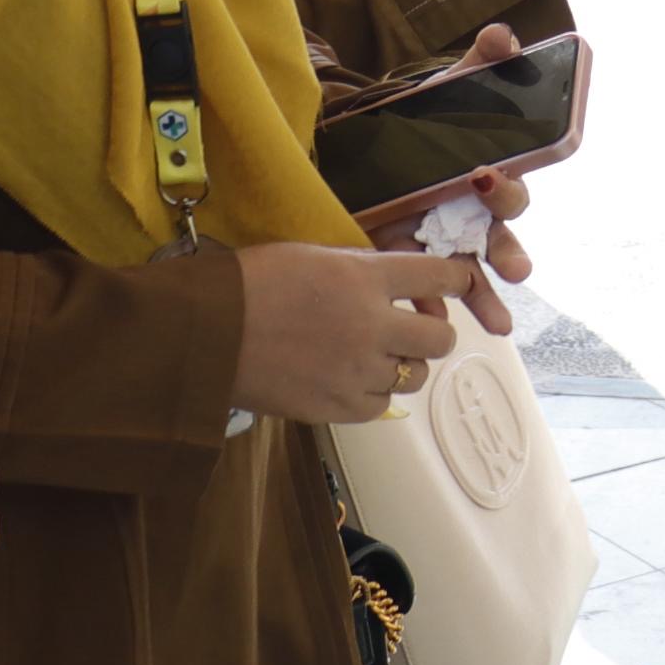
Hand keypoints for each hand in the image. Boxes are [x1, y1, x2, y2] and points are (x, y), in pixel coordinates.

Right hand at [231, 243, 483, 423]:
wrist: (207, 333)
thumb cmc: (251, 283)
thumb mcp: (314, 256)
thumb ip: (362, 270)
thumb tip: (395, 283)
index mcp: (366, 277)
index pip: (441, 276)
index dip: (457, 280)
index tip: (454, 285)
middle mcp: (373, 325)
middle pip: (440, 338)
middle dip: (431, 331)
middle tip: (410, 328)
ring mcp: (358, 371)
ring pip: (415, 375)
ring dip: (402, 363)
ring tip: (370, 355)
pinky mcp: (339, 408)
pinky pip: (382, 405)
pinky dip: (373, 394)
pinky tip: (348, 379)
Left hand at [364, 30, 541, 336]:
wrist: (373, 154)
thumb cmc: (425, 125)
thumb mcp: (447, 93)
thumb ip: (479, 64)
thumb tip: (504, 36)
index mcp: (487, 179)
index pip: (511, 188)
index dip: (509, 189)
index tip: (490, 180)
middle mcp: (472, 217)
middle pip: (499, 239)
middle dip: (510, 254)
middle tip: (517, 267)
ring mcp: (443, 242)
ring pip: (472, 275)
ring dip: (486, 298)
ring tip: (498, 322)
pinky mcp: (411, 260)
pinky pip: (425, 291)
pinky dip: (429, 307)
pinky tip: (429, 322)